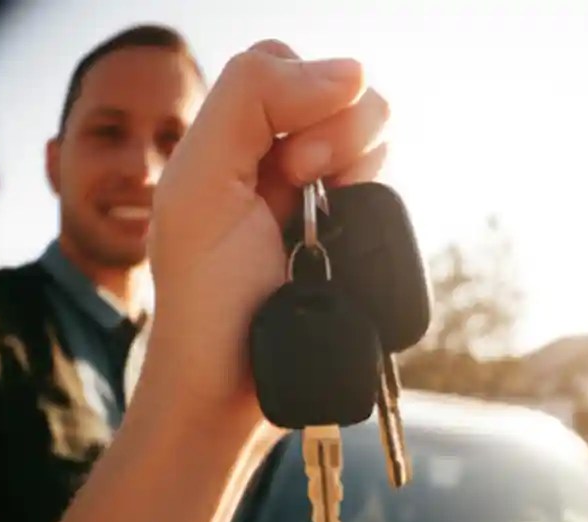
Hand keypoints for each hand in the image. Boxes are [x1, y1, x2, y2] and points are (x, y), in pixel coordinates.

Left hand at [141, 40, 389, 437]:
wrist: (233, 391)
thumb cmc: (204, 299)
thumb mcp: (201, 185)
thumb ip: (252, 101)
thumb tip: (350, 70)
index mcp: (230, 136)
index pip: (286, 63)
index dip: (303, 98)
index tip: (286, 162)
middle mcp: (276, 157)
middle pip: (343, 92)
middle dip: (336, 137)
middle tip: (297, 191)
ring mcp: (320, 194)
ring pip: (373, 137)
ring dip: (357, 173)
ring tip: (320, 226)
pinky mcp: (355, 234)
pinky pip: (387, 191)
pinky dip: (376, 211)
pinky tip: (345, 247)